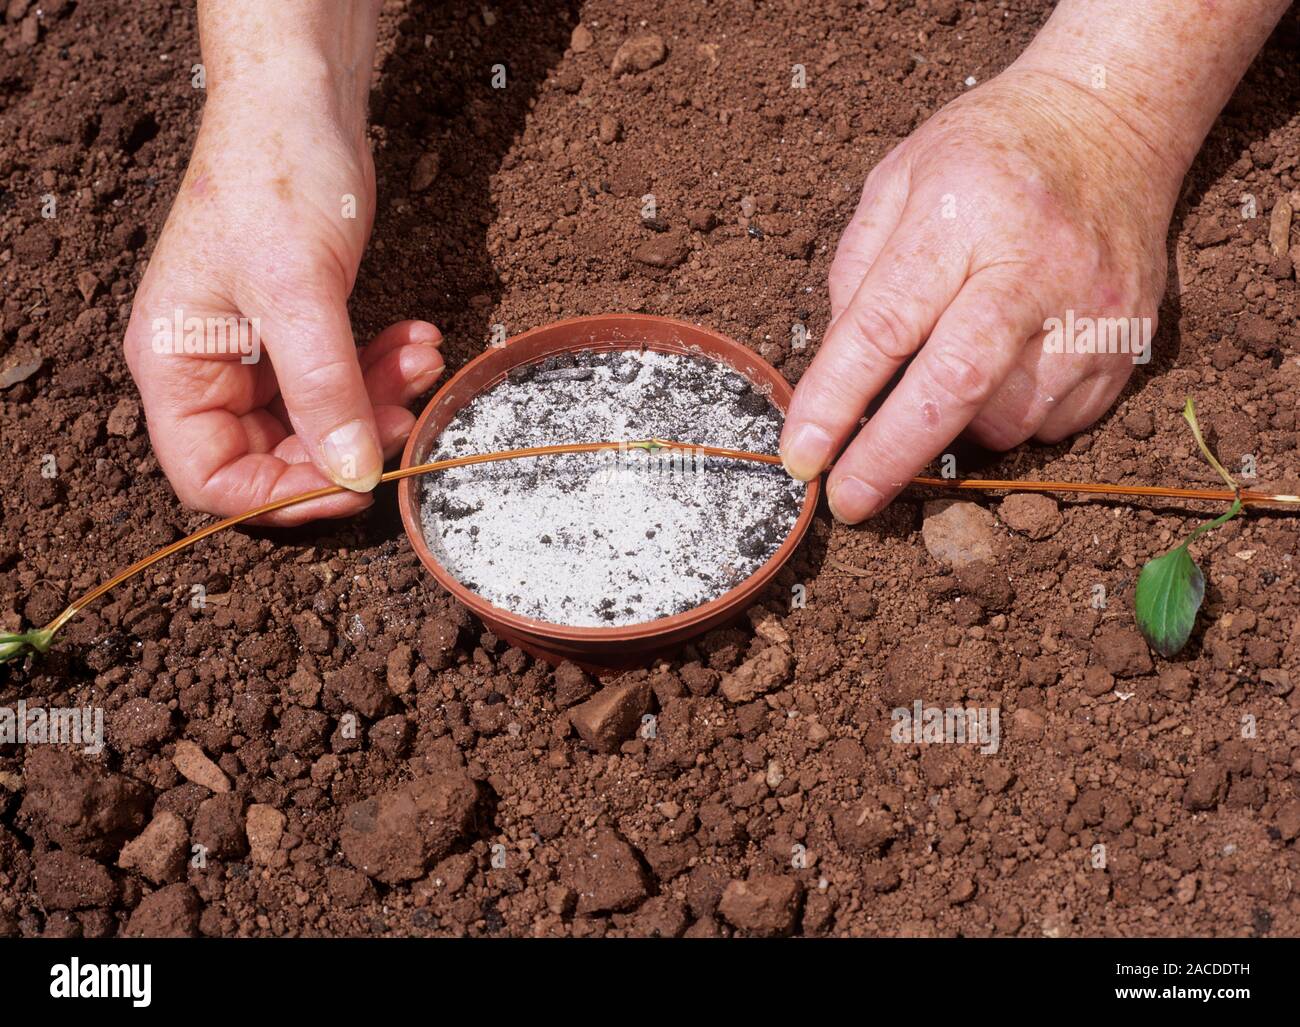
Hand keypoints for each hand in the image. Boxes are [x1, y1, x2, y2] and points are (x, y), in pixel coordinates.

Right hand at [124, 77, 442, 525]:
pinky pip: (343, 378)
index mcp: (176, 365)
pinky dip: (382, 369)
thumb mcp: (300, 292)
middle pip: (275, 455)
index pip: (213, 476)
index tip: (352, 486)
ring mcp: (256, 351)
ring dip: (378, 401)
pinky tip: (419, 341)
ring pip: (320, 418)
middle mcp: (208, 368)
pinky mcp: (302, 331)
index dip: (282, 495)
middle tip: (406, 423)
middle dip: (347, 444)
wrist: (303, 104)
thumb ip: (325, 390)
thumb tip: (355, 473)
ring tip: (424, 364)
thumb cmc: (274, 178)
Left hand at [780, 67, 1181, 522]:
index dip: (835, 401)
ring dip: (957, 428)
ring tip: (948, 375)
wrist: (1109, 124)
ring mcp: (1091, 311)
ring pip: (1006, 420)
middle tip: (848, 502)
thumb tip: (833, 378)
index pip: (884, 327)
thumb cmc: (984, 153)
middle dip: (890, 457)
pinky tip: (1006, 373)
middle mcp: (1035, 266)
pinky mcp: (1128, 346)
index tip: (801, 457)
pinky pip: (1054, 425)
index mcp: (962, 216)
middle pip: (955, 387)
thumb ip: (857, 274)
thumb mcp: (897, 179)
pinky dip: (1013, 421)